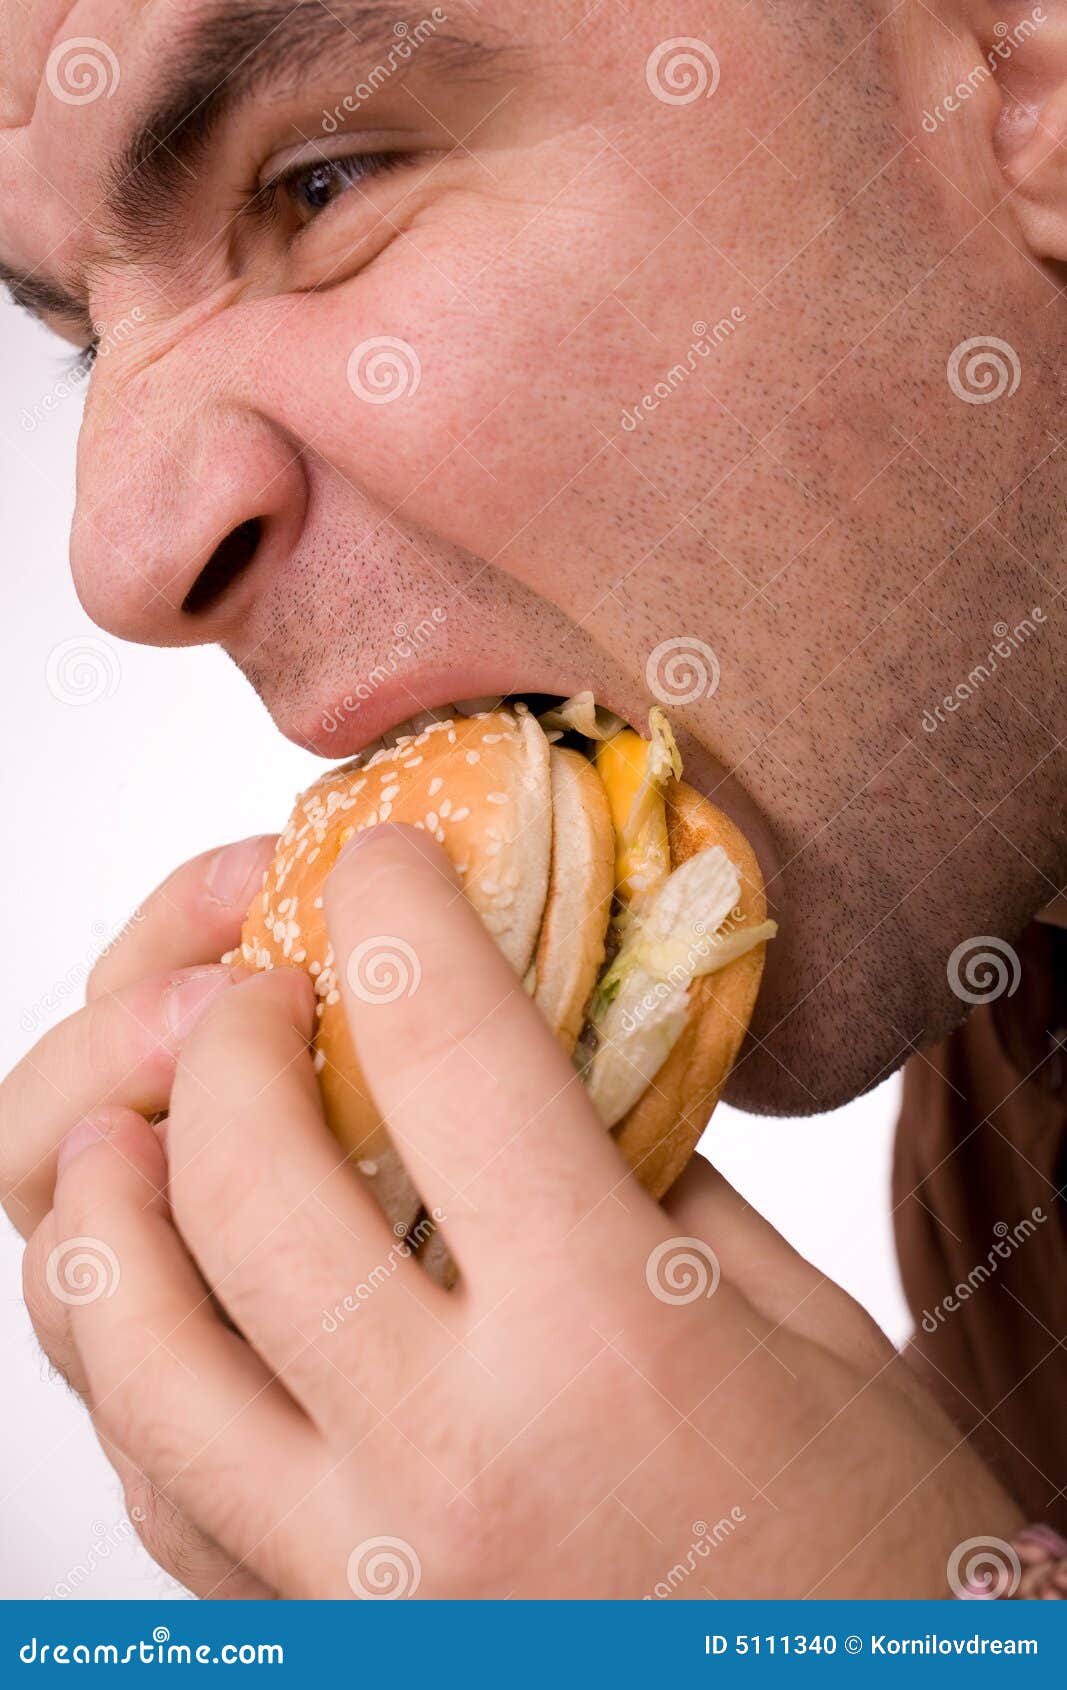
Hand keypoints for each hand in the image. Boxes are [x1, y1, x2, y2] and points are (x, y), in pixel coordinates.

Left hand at [35, 826, 1020, 1597]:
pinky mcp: (320, 1646)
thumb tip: (528, 1062)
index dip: (399, 913)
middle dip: (229, 1033)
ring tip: (141, 1130)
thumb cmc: (880, 1557)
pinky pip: (157, 1490)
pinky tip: (171, 1302)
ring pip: (128, 1352)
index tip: (387, 865)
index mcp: (607, 1351)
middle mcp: (445, 1467)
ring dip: (108, 1202)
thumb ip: (647, 1183)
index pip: (447, 1051)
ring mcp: (354, 1579)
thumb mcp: (804, 1332)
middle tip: (268, 992)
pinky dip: (136, 1367)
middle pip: (240, 1183)